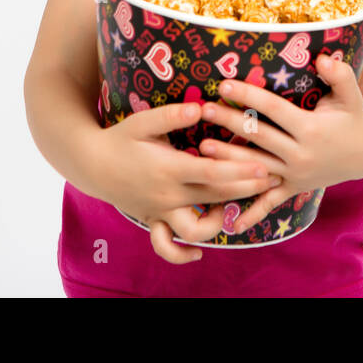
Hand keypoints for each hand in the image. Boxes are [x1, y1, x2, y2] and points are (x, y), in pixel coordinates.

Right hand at [91, 101, 283, 256]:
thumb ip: (171, 116)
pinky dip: (182, 254)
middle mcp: (167, 195)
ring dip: (218, 222)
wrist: (91, 164)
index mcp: (168, 168)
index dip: (240, 172)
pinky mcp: (153, 221)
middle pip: (213, 198)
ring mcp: (160, 212)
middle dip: (245, 190)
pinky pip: (167, 246)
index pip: (212, 174)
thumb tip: (200, 108)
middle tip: (271, 179)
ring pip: (194, 229)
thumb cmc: (120, 138)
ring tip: (232, 205)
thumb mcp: (143, 122)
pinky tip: (198, 253)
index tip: (263, 166)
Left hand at [196, 51, 362, 234]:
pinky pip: (270, 202)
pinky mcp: (294, 187)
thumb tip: (323, 58)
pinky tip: (231, 223)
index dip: (249, 95)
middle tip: (203, 110)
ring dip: (228, 158)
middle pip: (258, 136)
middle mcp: (301, 154)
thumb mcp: (352, 95)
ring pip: (256, 166)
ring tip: (202, 148)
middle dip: (229, 121)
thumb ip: (341, 75)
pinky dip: (252, 214)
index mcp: (311, 129)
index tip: (225, 84)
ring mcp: (296, 174)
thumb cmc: (355, 117)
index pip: (273, 109)